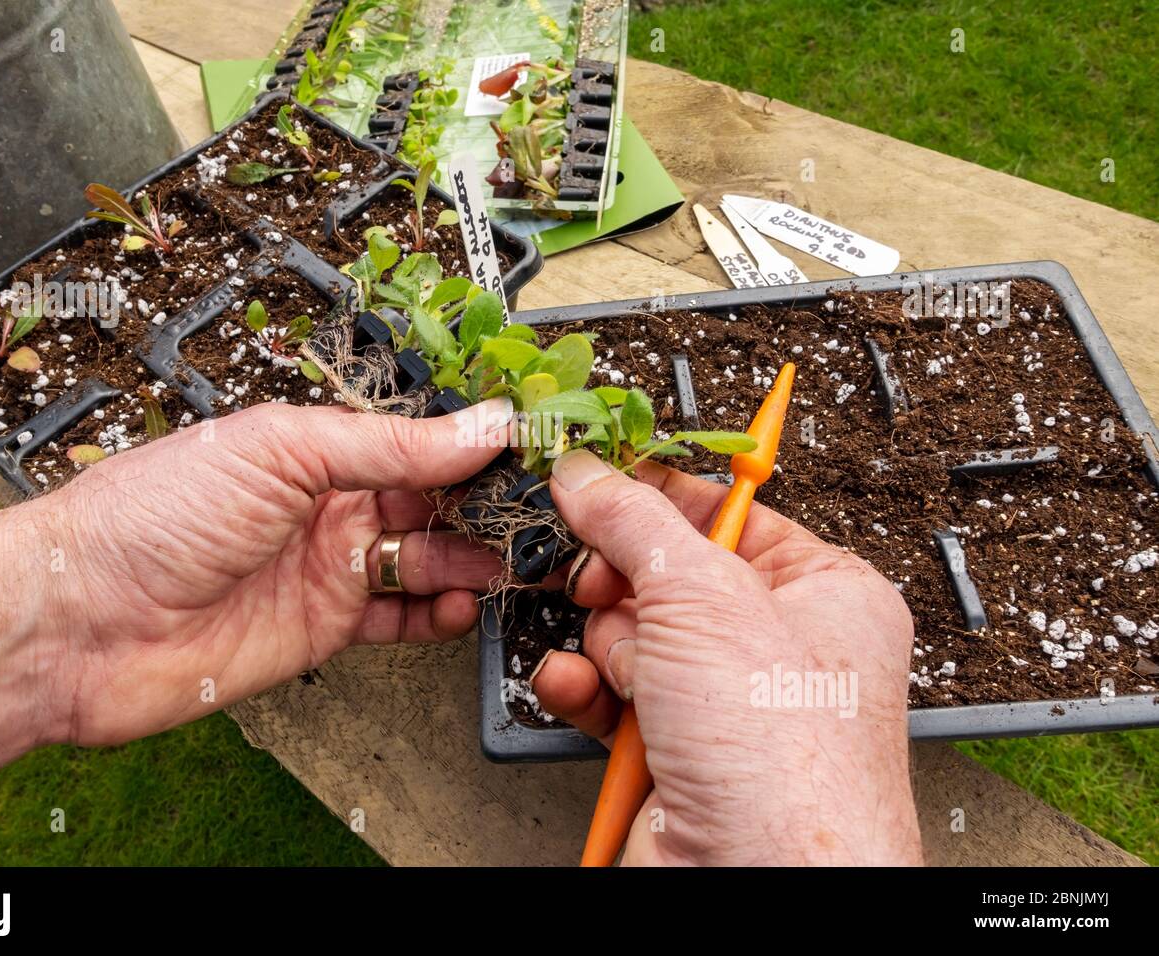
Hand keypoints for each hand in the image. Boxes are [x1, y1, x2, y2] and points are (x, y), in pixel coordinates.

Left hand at [38, 398, 513, 745]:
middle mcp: (327, 504)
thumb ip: (391, 445)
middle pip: (434, 500)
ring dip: (477, 559)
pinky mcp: (323, 629)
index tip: (532, 445)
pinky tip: (463, 605)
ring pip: (428, 559)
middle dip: (489, 504)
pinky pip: (400, 621)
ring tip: (522, 560)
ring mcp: (327, 568)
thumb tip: (480, 424)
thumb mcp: (282, 451)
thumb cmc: (151, 515)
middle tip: (546, 511)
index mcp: (316, 446)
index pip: (418, 437)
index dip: (474, 442)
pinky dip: (438, 617)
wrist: (80, 621)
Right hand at [532, 450, 922, 865]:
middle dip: (625, 584)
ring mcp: (726, 704)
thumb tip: (588, 474)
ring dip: (607, 646)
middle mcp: (779, 648)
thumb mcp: (704, 598)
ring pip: (632, 636)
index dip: (659, 495)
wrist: (757, 884)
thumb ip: (635, 522)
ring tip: (625, 666)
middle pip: (669, 574)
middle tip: (601, 581)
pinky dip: (588, 690)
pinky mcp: (677, 751)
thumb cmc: (788, 761)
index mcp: (824, 593)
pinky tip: (582, 690)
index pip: (728, 515)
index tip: (598, 476)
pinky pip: (614, 695)